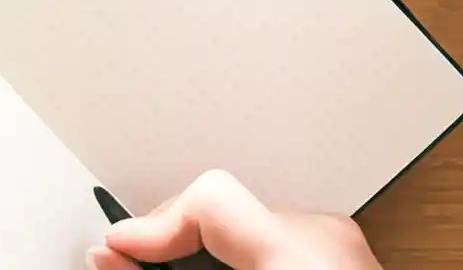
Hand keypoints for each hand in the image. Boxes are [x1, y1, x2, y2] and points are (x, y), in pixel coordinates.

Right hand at [87, 170, 381, 269]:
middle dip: (171, 248)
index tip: (117, 254)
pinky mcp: (348, 263)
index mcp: (295, 259)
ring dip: (208, 260)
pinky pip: (278, 247)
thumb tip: (115, 263)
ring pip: (246, 231)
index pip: (208, 200)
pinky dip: (245, 265)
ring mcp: (342, 251)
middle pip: (220, 212)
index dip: (150, 226)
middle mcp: (326, 244)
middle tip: (132, 269)